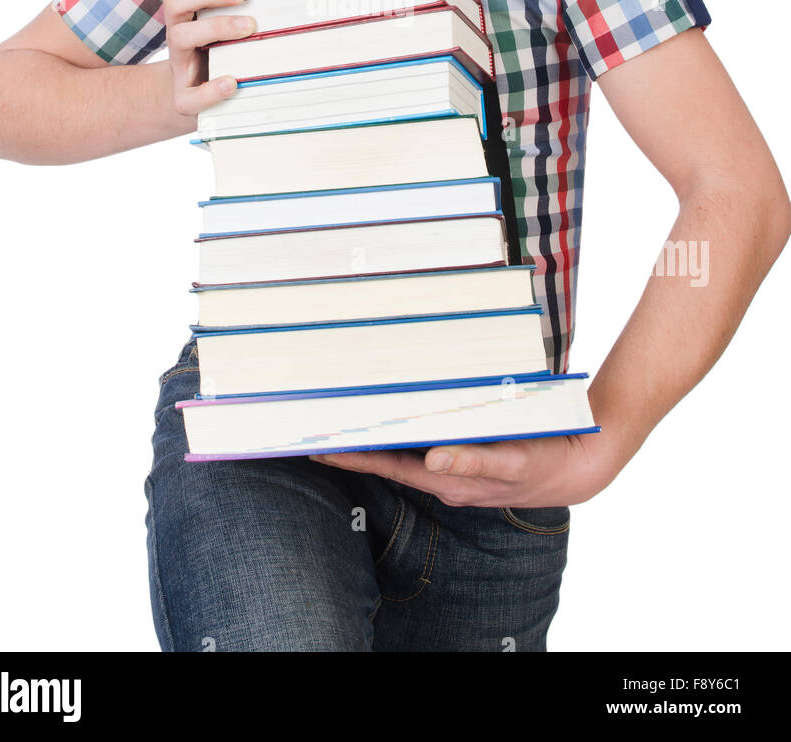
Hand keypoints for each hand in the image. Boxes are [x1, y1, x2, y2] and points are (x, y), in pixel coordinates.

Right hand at [161, 0, 255, 117]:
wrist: (194, 98)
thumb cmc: (219, 52)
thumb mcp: (224, 22)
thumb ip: (243, 2)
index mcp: (185, 9)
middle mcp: (177, 31)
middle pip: (174, 0)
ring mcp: (178, 63)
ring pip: (180, 37)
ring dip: (215, 27)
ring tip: (248, 27)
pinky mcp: (183, 96)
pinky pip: (189, 95)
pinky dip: (211, 89)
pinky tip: (232, 82)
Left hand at [309, 426, 620, 508]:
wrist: (578, 466)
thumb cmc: (543, 462)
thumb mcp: (512, 462)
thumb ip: (474, 460)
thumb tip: (433, 458)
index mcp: (449, 478)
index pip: (390, 465)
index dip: (354, 456)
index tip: (320, 446)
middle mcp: (445, 475)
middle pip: (389, 459)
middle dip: (355, 445)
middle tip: (317, 428)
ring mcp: (455, 467)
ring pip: (406, 451)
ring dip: (378, 437)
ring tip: (346, 420)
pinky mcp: (468, 456)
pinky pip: (429, 444)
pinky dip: (407, 432)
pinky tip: (397, 418)